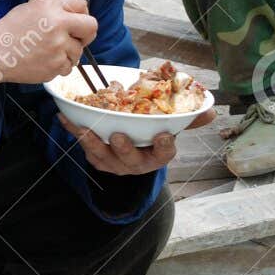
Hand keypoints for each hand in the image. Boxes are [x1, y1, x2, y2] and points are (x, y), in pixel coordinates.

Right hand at [0, 0, 97, 86]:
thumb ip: (57, 6)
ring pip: (78, 51)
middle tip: (74, 38)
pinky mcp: (55, 66)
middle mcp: (58, 25)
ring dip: (68, 53)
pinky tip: (43, 61)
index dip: (80, 13)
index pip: (82, 5)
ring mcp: (58, 47)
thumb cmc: (10, 30)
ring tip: (47, 52)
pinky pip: (68, 67)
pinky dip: (58, 66)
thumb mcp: (32, 7)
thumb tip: (80, 13)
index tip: (73, 20)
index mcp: (51, 7)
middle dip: (85, 34)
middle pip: (91, 28)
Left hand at [57, 109, 216, 175]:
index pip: (164, 154)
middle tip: (118, 136)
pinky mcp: (95, 158)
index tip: (163, 136)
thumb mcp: (171, 126)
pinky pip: (82, 147)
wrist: (131, 146)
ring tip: (84, 129)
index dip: (164, 146)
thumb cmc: (153, 133)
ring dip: (91, 142)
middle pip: (130, 159)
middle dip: (124, 149)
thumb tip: (210, 110)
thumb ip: (188, 118)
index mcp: (157, 156)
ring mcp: (114, 163)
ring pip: (102, 156)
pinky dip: (73, 132)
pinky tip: (64, 118)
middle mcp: (136, 164)